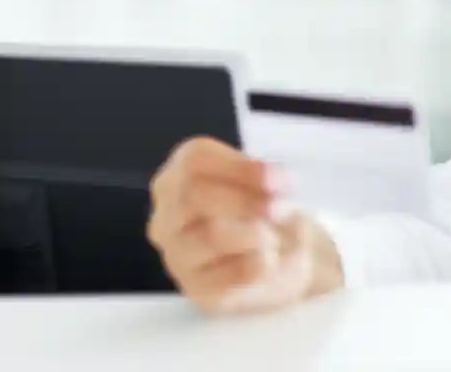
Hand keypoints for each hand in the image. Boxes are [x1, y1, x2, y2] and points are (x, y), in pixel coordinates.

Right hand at [146, 136, 342, 313]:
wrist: (282, 261)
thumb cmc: (268, 214)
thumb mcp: (272, 187)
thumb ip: (269, 182)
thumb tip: (273, 185)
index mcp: (181, 175)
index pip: (194, 160)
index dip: (241, 167)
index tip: (279, 178)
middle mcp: (167, 214)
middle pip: (193, 194)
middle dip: (246, 199)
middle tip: (281, 207)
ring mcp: (176, 255)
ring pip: (211, 235)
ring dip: (258, 233)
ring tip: (275, 236)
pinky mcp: (197, 290)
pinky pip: (234, 272)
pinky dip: (263, 263)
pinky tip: (268, 261)